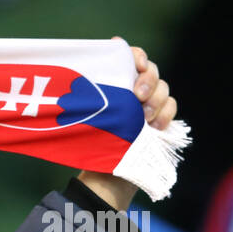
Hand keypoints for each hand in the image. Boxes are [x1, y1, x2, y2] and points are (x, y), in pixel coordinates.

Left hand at [77, 38, 177, 209]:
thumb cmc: (87, 144)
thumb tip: (61, 80)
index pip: (129, 56)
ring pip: (163, 87)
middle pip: (150, 69)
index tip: (136, 63)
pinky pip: (171, 106)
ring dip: (156, 100)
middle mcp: (132, 88)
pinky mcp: (159, 119)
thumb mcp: (79, 120)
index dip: (136, 55)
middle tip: (137, 95)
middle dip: (147, 80)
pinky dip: (166, 114)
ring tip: (143, 118)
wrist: (103, 176)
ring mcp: (148, 103)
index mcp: (113, 82)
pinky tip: (155, 127)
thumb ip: (79, 99)